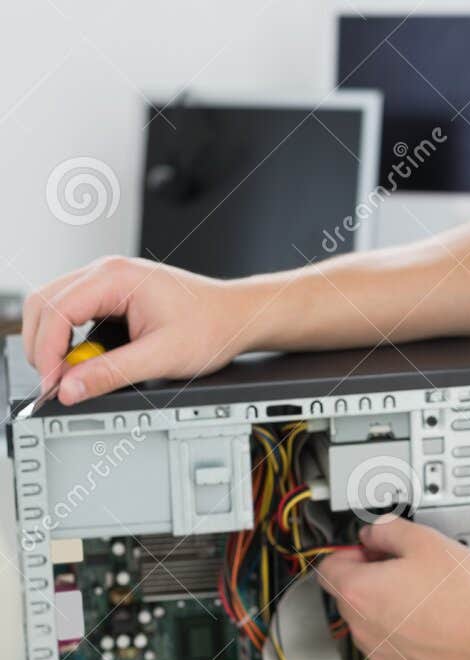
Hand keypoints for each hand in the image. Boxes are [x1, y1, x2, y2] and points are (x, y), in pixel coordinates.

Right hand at [21, 256, 261, 403]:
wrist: (237, 315)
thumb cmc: (212, 325)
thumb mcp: (163, 357)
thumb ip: (112, 373)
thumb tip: (71, 388)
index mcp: (116, 277)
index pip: (56, 310)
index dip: (47, 352)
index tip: (53, 384)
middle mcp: (106, 271)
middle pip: (43, 303)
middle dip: (42, 346)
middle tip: (55, 383)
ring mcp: (107, 280)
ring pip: (52, 306)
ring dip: (51, 342)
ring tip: (69, 374)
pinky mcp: (110, 294)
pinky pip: (70, 312)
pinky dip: (65, 338)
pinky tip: (82, 360)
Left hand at [315, 516, 469, 659]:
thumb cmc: (461, 596)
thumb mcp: (425, 540)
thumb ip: (388, 529)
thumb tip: (374, 533)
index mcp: (359, 590)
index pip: (327, 567)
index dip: (348, 552)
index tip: (369, 550)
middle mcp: (361, 627)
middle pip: (348, 595)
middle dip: (368, 579)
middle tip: (402, 569)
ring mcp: (378, 654)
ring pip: (368, 624)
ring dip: (385, 609)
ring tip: (422, 598)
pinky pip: (389, 649)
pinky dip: (401, 636)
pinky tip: (429, 624)